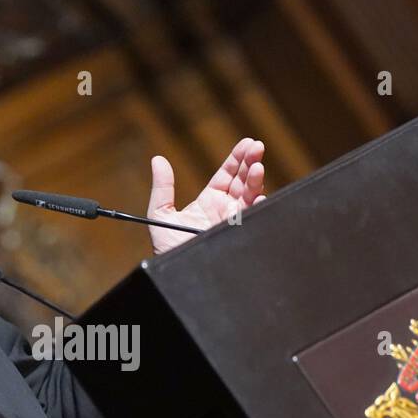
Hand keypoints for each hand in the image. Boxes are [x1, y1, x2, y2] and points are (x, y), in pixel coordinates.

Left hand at [146, 137, 265, 254]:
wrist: (174, 274)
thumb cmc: (168, 248)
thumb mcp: (161, 215)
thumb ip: (162, 188)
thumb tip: (158, 160)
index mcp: (209, 202)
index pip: (227, 175)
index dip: (237, 159)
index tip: (247, 143)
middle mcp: (225, 210)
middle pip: (243, 180)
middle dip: (251, 162)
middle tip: (257, 146)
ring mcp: (234, 222)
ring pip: (251, 196)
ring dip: (256, 180)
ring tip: (258, 166)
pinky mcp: (239, 234)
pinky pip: (253, 218)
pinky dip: (258, 206)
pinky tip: (260, 196)